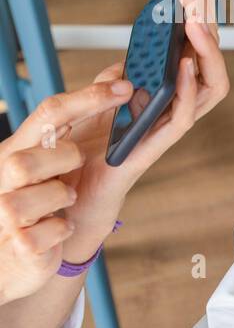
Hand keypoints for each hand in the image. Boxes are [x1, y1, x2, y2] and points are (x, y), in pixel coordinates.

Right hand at [0, 87, 126, 303]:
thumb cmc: (44, 199)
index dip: (90, 97)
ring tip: (64, 200)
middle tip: (76, 164)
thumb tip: (119, 71)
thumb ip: (87, 117)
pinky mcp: (20, 245)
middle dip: (64, 158)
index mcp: (19, 148)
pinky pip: (47, 234)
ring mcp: (6, 211)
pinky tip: (62, 226)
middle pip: (28, 157)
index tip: (126, 86)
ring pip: (36, 197)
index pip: (50, 113)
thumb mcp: (60, 155)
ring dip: (60, 198)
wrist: (20, 255)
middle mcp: (4, 175)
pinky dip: (61, 230)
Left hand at [57, 0, 230, 256]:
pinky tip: (184, 60)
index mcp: (164, 92)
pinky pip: (185, 114)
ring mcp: (171, 124)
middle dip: (206, 17)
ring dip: (208, 49)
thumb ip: (111, 83)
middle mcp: (177, 105)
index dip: (194, 12)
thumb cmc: (84, 153)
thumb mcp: (92, 102)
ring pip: (211, 84)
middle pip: (207, 56)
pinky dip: (189, 87)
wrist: (71, 194)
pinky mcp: (158, 143)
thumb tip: (124, 67)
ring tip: (197, 17)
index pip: (191, 45)